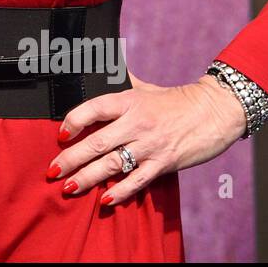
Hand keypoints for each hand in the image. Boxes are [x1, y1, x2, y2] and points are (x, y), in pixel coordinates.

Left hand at [47, 70, 246, 205]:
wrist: (214, 112)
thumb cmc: (178, 100)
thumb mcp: (145, 87)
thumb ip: (122, 82)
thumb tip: (103, 66)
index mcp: (129, 102)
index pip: (93, 109)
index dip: (73, 121)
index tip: (60, 134)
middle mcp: (136, 123)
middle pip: (96, 143)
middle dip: (71, 159)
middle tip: (52, 170)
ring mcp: (150, 145)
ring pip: (112, 164)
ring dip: (87, 178)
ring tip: (69, 187)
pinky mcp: (163, 163)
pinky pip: (137, 181)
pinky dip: (120, 192)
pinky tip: (105, 200)